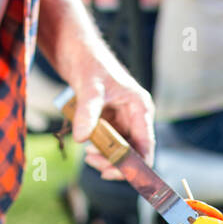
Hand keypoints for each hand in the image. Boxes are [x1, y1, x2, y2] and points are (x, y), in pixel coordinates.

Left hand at [67, 56, 154, 179]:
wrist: (76, 50)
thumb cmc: (89, 62)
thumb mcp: (89, 86)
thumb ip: (88, 112)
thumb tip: (82, 138)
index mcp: (140, 107)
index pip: (145, 146)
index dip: (135, 166)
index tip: (113, 173)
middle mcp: (135, 115)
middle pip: (133, 152)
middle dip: (115, 163)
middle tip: (93, 162)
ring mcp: (122, 119)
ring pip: (120, 150)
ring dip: (106, 158)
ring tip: (88, 155)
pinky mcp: (109, 120)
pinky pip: (109, 142)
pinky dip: (99, 150)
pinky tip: (87, 148)